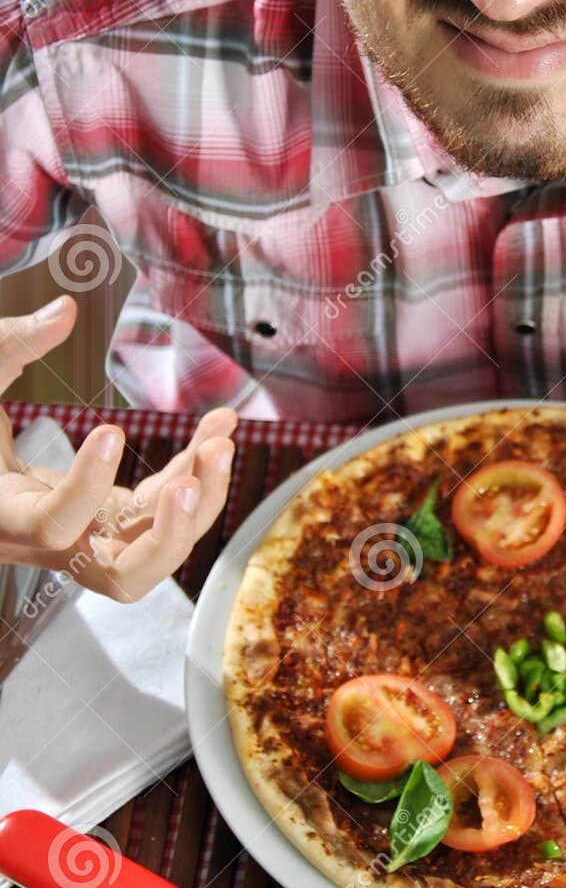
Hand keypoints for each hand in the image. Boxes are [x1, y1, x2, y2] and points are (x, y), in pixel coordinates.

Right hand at [0, 295, 235, 601]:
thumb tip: (65, 311)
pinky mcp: (114, 516)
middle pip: (123, 576)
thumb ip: (11, 347)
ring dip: (199, 500)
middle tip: (189, 484)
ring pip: (156, 547)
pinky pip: (163, 506)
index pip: (54, 525)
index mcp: (6, 516)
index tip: (110, 429)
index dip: (86, 487)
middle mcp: (52, 542)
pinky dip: (194, 470)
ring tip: (221, 441)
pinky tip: (219, 425)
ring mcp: (89, 533)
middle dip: (168, 535)